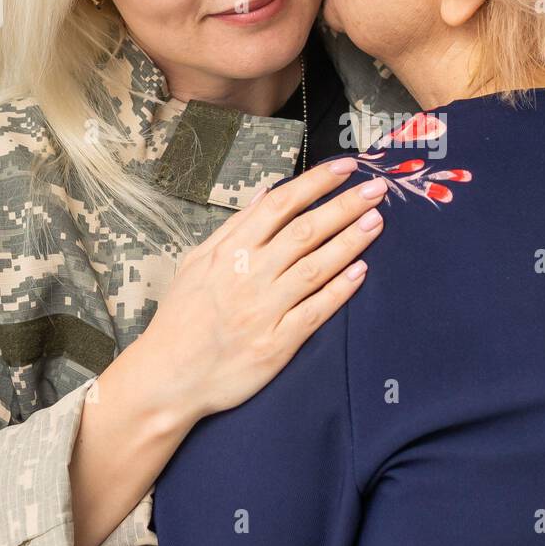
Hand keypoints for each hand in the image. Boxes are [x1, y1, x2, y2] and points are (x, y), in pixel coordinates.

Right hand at [141, 157, 387, 421]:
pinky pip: (315, 311)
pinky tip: (361, 271)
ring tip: (376, 221)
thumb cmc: (181, 319)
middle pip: (305, 231)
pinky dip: (339, 290)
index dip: (316, 183)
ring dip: (350, 242)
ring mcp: (264, 309)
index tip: (346, 167)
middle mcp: (249, 275)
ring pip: (315, 267)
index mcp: (229, 251)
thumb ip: (234, 228)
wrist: (168, 378)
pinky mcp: (277, 343)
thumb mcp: (196, 263)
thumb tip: (268, 194)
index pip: (280, 205)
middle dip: (344, 206)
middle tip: (377, 189)